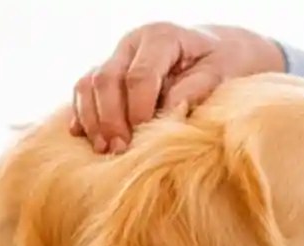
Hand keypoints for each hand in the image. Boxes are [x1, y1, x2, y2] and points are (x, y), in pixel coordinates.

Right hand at [71, 23, 284, 153]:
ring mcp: (116, 57)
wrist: (216, 51)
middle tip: (118, 150)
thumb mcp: (220, 73)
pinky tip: (85, 138)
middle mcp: (132, 43)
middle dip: (110, 118)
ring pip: (88, 84)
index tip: (142, 136)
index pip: (139, 75)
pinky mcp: (107, 73)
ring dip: (92, 120)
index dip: (137, 109)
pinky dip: (82, 115)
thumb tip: (169, 113)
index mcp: (161, 37)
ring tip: (103, 150)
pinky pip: (83, 92)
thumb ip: (195, 90)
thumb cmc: (222, 63)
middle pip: (106, 79)